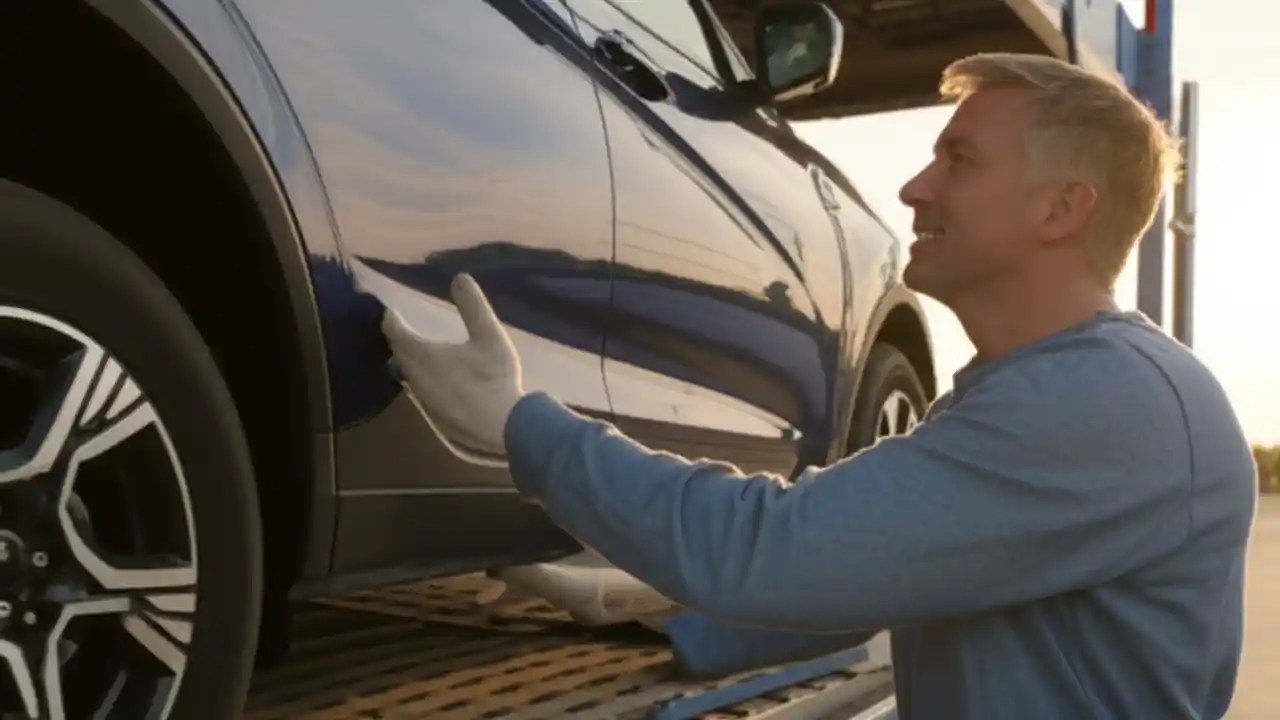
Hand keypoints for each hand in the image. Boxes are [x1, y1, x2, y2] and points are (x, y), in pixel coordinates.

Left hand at [382, 273, 523, 457]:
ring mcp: (423, 398)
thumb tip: (458, 277)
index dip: (392, 319)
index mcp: (423, 355)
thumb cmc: (494, 378)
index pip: (395, 332)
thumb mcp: (489, 335)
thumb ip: (473, 305)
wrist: (503, 427)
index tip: (393, 309)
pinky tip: (439, 377)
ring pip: (407, 373)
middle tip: (405, 326)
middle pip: (398, 353)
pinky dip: (423, 377)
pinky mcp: (433, 414)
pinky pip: (419, 389)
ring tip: (420, 348)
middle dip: (399, 338)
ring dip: (409, 359)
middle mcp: (415, 376)